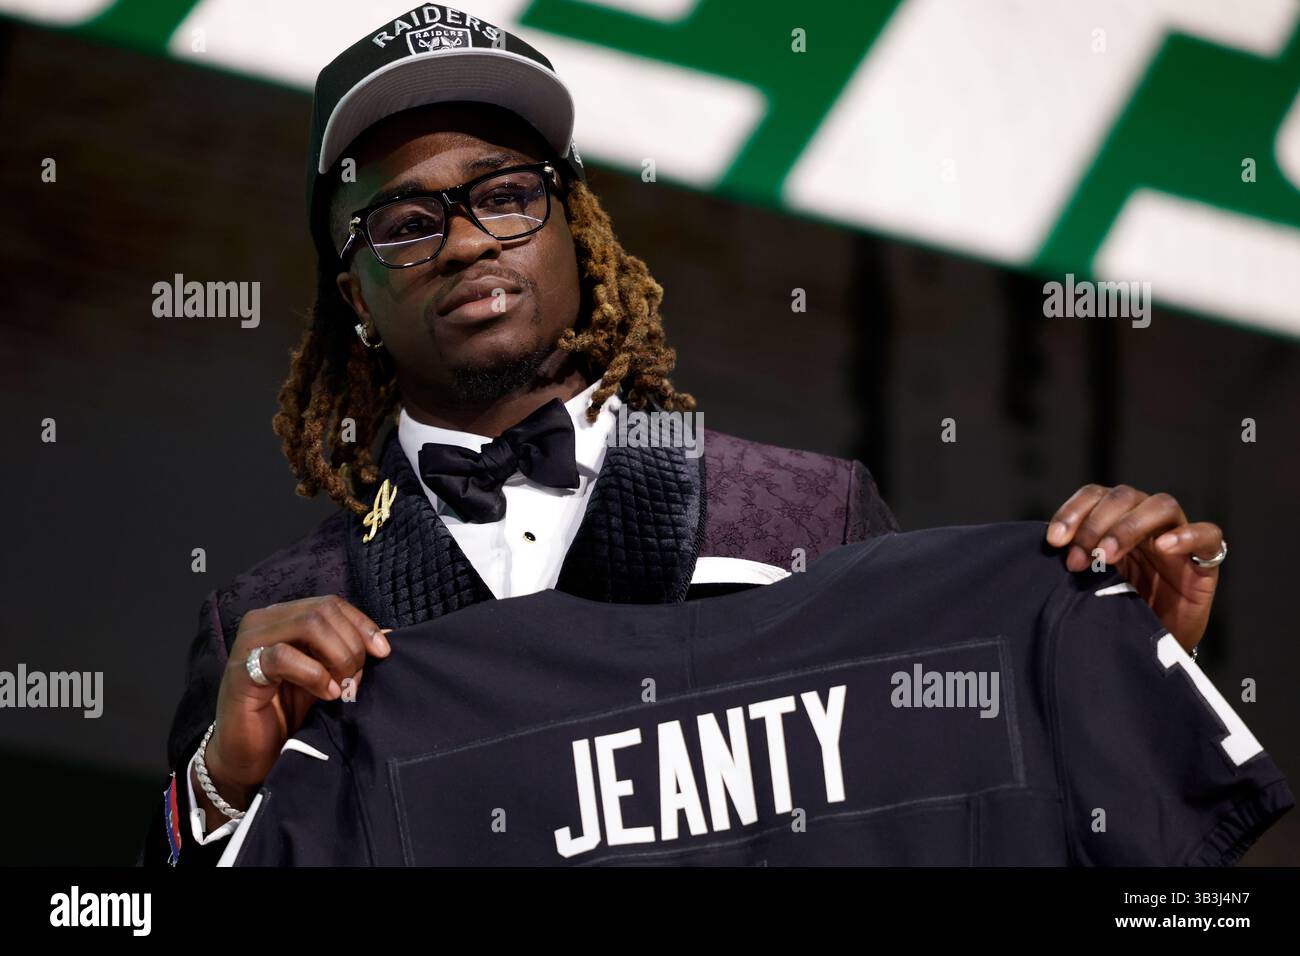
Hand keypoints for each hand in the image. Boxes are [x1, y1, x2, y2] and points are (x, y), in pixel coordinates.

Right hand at [200, 595, 390, 823]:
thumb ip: (350, 653)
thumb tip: (389, 635)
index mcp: (284, 617)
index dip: (362, 625)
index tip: (383, 653)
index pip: (331, 604)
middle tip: (356, 680)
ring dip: (337, 657)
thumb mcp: (327, 676)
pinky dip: (315, 674)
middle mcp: (264, 621)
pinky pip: (285, 657)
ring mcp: (250, 642)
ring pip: (309, 626)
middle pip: (323, 612)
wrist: (253, 755)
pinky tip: (327, 694)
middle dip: (351, 645)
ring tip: (343, 687)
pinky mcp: (242, 670)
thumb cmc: (289, 712)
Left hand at [1045, 484, 1223, 651]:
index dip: (1073, 511)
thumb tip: (1044, 548)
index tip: (1053, 541)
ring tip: (1107, 556)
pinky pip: (1207, 534)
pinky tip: (1163, 547)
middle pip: (1123, 496)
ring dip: (1129, 527)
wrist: (1151, 647)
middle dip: (1094, 525)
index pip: (1094, 495)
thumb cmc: (1116, 609)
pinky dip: (1185, 535)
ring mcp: (1176, 537)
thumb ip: (1075, 560)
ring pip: (1161, 505)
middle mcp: (1145, 522)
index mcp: (1114, 520)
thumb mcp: (1089, 583)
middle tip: (1077, 560)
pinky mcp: (1204, 560)